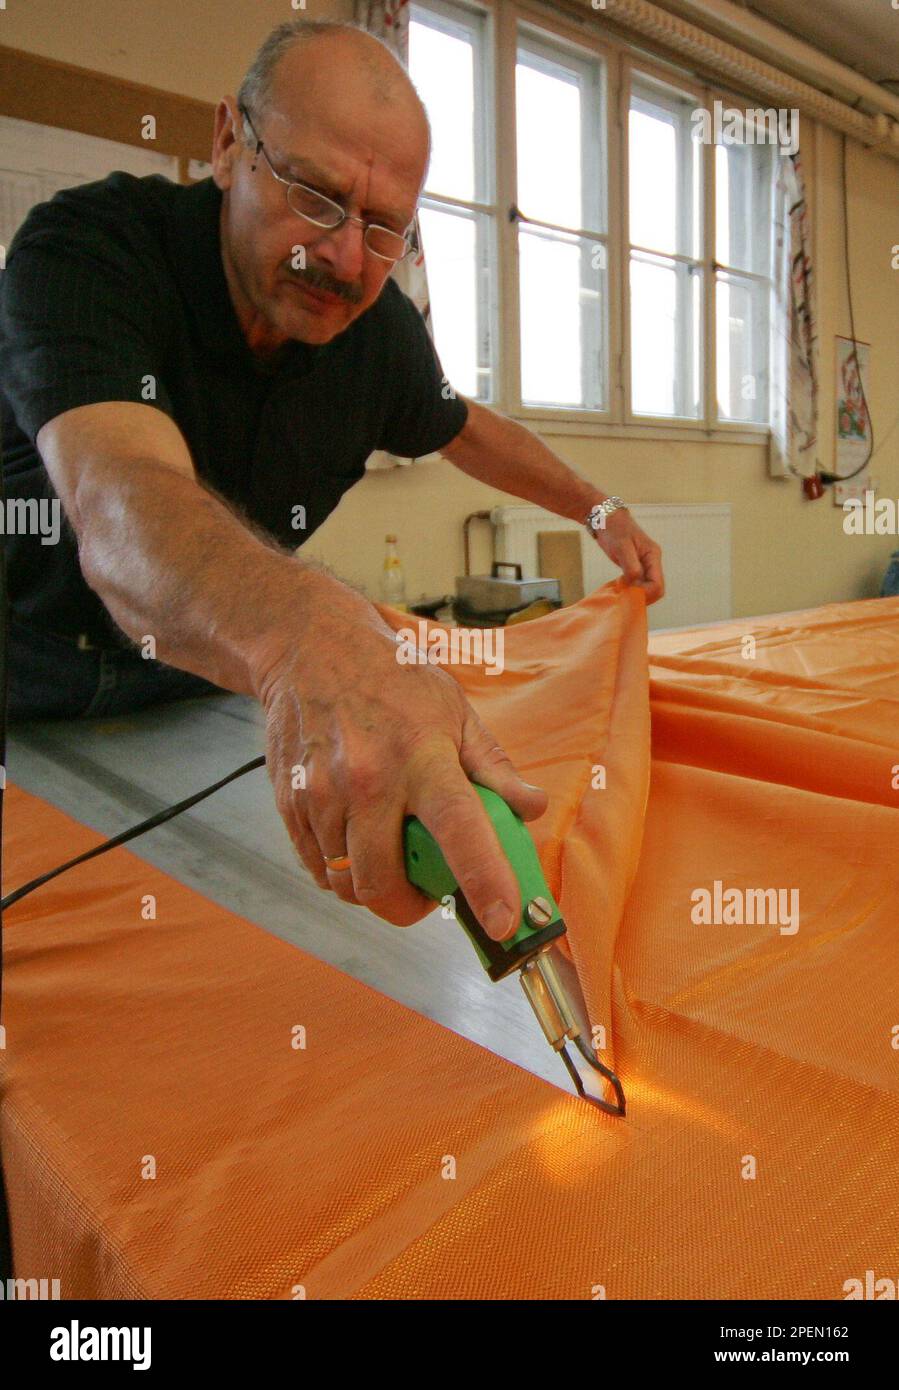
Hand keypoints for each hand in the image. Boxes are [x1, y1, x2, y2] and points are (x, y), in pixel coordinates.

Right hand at [257, 599, 547, 940]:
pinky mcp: (290, 803)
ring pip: (347, 883)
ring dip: (375, 887)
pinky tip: (358, 840)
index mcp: (423, 756)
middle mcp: (368, 779)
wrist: (310, 649)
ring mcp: (322, 794)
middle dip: (411, 906)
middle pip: (383, 883)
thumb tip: (531, 808)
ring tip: (391, 856)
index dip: (484, 881)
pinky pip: (318, 868)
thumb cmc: (391, 679)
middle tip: (428, 889)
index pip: (459, 830)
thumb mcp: (455, 711)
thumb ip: (494, 767)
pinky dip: (342, 872)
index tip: (503, 922)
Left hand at [593, 509, 664, 602]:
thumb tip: (635, 583)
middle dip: (641, 595)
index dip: (645, 593)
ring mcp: (645, 564)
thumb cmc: (614, 529)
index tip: (628, 590)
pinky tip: (620, 586)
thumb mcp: (622, 547)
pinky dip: (631, 588)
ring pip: (647, 587)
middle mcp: (652, 562)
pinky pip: (639, 583)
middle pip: (655, 589)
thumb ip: (631, 565)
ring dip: (636, 593)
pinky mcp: (637, 566)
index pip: (658, 585)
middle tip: (624, 593)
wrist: (607, 519)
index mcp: (653, 556)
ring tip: (621, 589)